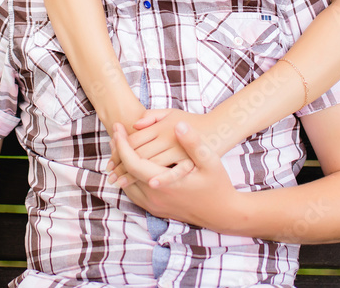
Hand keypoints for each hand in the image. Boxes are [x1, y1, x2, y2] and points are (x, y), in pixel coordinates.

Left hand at [109, 121, 238, 227]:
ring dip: (122, 165)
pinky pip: (135, 193)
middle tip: (116, 133)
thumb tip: (179, 126)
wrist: (223, 214)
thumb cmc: (217, 184)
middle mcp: (155, 197)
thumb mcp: (210, 161)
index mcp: (164, 183)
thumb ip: (193, 143)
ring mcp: (154, 206)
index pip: (133, 162)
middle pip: (126, 172)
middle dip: (119, 151)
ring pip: (127, 185)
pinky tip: (131, 165)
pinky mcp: (156, 210)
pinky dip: (129, 178)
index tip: (119, 127)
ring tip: (120, 145)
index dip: (123, 143)